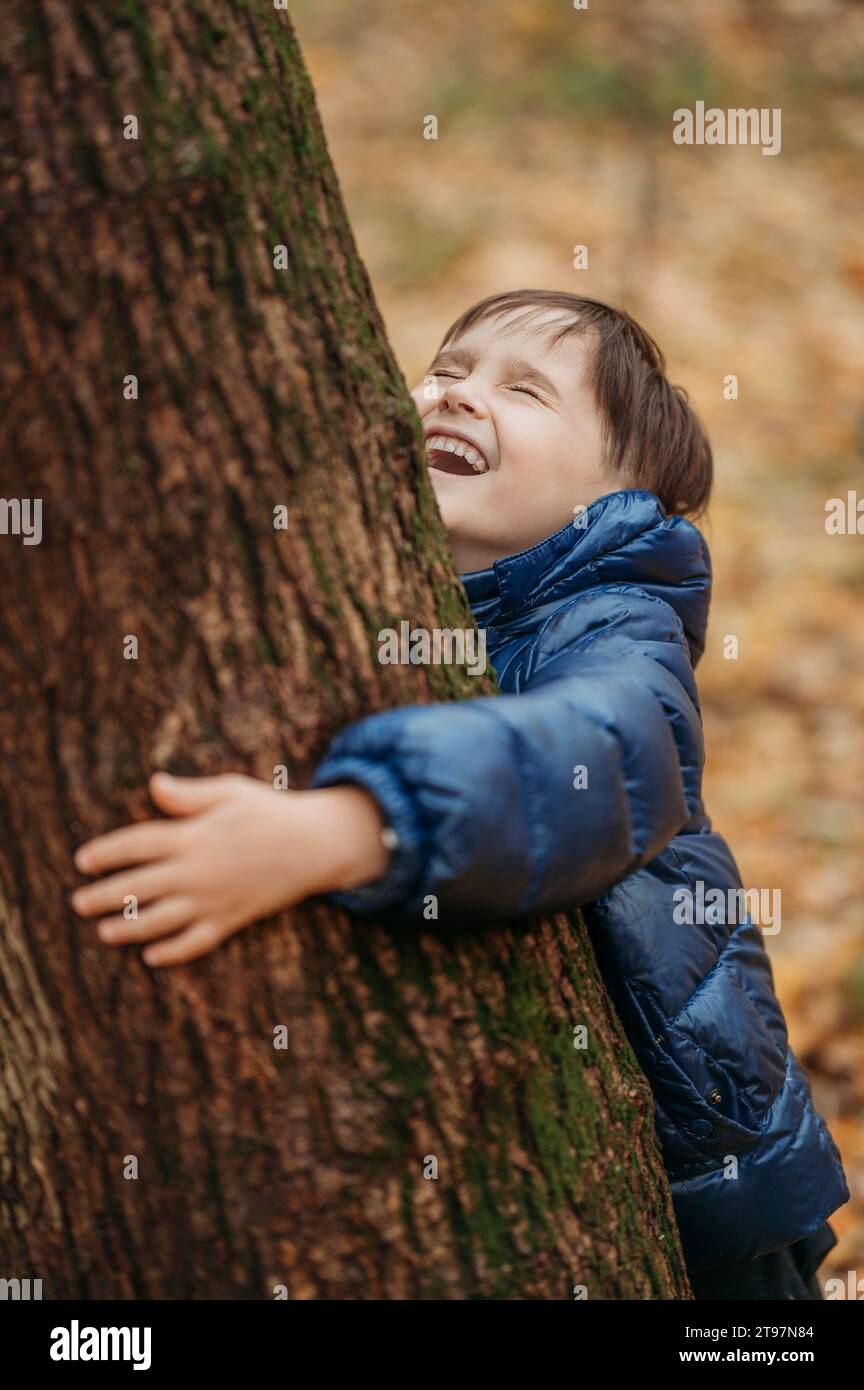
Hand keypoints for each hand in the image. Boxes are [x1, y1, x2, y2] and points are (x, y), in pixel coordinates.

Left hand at [70, 772, 390, 967]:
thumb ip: (189, 794)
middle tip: (78, 903)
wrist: (316, 845)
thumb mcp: (230, 791)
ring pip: (161, 920)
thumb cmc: (270, 811)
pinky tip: (152, 957)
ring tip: (105, 932)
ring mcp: (214, 899)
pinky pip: (197, 942)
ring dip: (129, 928)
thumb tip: (153, 784)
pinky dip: (173, 952)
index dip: (107, 852)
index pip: (138, 845)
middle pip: (139, 887)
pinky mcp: (233, 919)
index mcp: (194, 836)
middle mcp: (198, 871)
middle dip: (104, 896)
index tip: (83, 860)